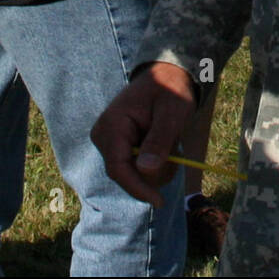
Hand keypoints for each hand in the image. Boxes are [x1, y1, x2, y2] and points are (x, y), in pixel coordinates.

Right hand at [92, 62, 196, 207]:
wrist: (166, 78)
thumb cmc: (170, 91)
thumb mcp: (172, 112)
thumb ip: (159, 140)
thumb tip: (145, 171)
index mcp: (112, 124)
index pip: (118, 167)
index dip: (137, 188)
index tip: (160, 201)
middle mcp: (103, 136)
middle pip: (126, 175)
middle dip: (154, 171)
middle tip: (175, 150)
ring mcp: (108, 143)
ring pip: (133, 176)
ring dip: (157, 168)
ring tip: (170, 144)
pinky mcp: (117, 149)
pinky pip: (135, 171)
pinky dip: (153, 166)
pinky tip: (162, 147)